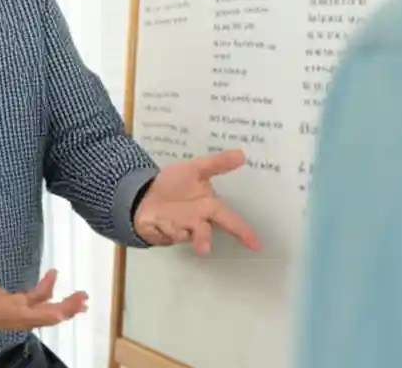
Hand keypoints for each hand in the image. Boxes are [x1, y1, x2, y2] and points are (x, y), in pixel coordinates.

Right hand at [0, 265, 86, 330]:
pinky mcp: (7, 303)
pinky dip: (45, 293)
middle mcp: (8, 316)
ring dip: (61, 303)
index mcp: (0, 313)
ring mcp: (8, 311)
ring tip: (80, 295)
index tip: (67, 308)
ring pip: (40, 310)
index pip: (31, 316)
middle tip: (84, 299)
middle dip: (65, 309)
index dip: (49, 313)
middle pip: (42, 316)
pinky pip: (32, 302)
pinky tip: (52, 278)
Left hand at [134, 149, 261, 254]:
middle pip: (204, 233)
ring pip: (181, 234)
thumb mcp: (195, 169)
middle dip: (203, 239)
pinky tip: (153, 219)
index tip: (256, 245)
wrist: (145, 191)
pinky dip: (158, 226)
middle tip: (204, 248)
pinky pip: (163, 233)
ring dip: (175, 230)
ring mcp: (180, 230)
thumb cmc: (174, 183)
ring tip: (168, 225)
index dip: (244, 232)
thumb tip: (241, 154)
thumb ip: (217, 163)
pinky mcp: (162, 235)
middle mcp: (197, 222)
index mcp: (209, 207)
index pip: (231, 221)